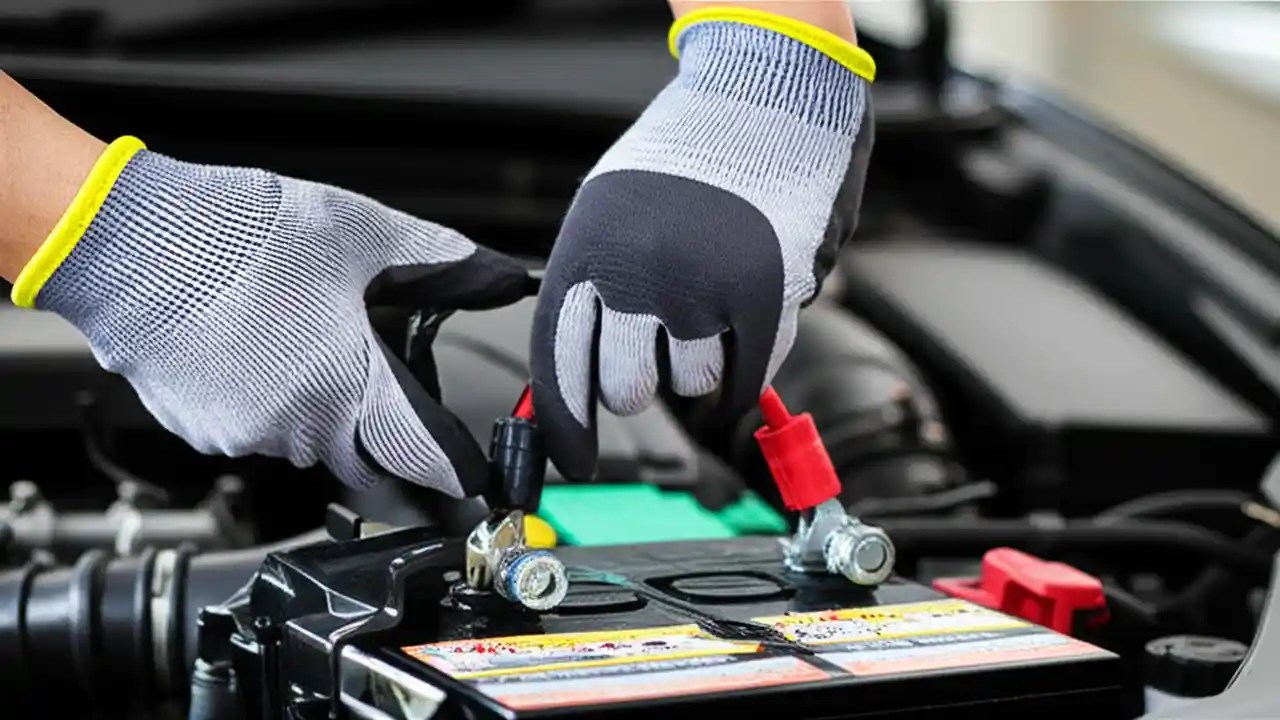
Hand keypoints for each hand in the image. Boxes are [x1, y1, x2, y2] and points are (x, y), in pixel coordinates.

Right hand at [14, 139, 530, 494]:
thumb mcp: (366, 233)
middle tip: (378, 375)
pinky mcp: (204, 432)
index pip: (429, 460)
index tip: (472, 471)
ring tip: (306, 339)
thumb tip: (506, 276)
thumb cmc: (244, 235)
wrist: (131, 241)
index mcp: (355, 389)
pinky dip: (272, 402)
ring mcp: (249, 437)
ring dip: (324, 410)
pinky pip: (260, 433)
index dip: (459, 467)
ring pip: (312, 443)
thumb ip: (446, 264)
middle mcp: (305, 429)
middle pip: (369, 456)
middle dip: (386, 429)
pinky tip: (259, 347)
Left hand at [530, 9, 875, 478]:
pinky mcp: (760, 297)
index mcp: (586, 252)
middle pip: (624, 389)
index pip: (558, 364)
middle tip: (660, 352)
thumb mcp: (611, 205)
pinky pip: (746, 376)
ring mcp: (698, 290)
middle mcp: (634, 277)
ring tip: (715, 299)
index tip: (575, 459)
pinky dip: (746, 374)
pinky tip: (746, 337)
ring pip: (690, 384)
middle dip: (642, 383)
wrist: (768, 96)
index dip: (565, 425)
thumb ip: (593, 280)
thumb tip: (578, 369)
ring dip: (702, 359)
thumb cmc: (690, 152)